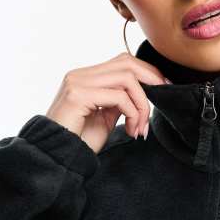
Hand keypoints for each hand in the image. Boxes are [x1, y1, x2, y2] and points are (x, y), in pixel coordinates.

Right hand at [45, 51, 170, 153]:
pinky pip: (119, 97)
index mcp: (85, 77)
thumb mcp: (106, 117)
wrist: (56, 157)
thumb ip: (120, 100)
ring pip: (127, 78)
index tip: (163, 88)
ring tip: (141, 127)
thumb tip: (141, 92)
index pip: (122, 62)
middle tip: (163, 98)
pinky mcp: (77, 95)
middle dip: (151, 79)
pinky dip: (134, 114)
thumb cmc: (79, 141)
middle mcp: (79, 74)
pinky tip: (132, 131)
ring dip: (142, 104)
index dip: (147, 72)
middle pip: (126, 62)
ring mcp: (77, 82)